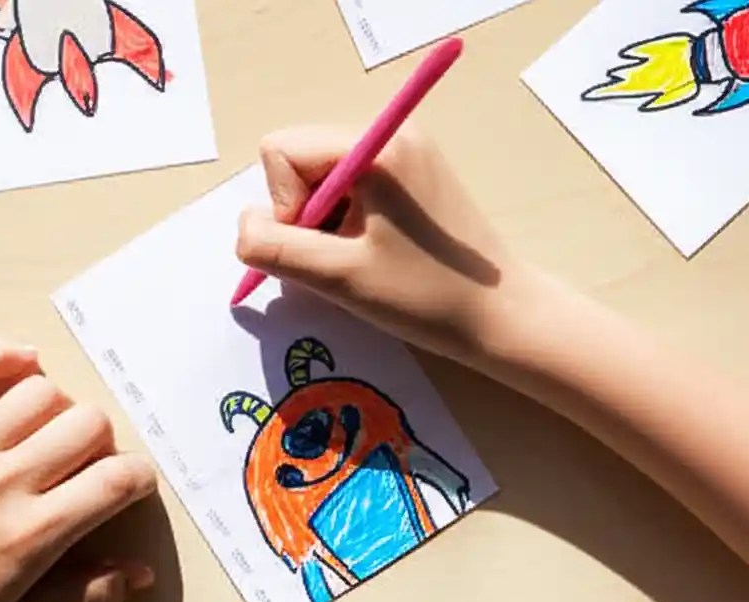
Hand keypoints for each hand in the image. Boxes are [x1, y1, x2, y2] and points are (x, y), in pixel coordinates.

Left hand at [0, 339, 157, 601]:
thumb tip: (137, 574)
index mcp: (29, 537)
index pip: (116, 480)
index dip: (140, 478)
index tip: (132, 487)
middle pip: (87, 424)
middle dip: (104, 443)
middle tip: (87, 468)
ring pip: (40, 392)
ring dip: (60, 407)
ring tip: (49, 435)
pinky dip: (4, 355)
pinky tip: (24, 364)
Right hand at [236, 125, 543, 368]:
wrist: (504, 318)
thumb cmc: (425, 297)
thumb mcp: (338, 277)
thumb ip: (275, 248)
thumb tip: (244, 229)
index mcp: (375, 148)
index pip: (280, 150)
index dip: (282, 204)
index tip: (318, 246)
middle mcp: (390, 136)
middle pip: (298, 160)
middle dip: (300, 213)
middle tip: (336, 257)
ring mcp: (405, 155)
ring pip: (319, 178)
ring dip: (321, 224)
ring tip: (358, 260)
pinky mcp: (412, 178)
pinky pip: (347, 188)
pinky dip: (342, 224)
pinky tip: (370, 255)